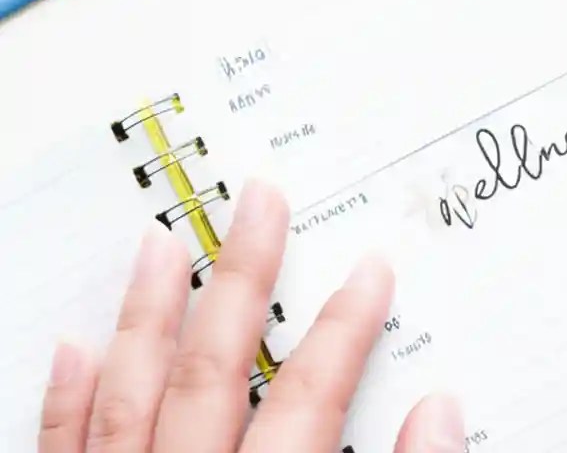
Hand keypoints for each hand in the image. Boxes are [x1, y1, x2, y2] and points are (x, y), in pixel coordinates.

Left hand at [38, 180, 465, 452]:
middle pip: (215, 371)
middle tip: (260, 201)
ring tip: (158, 241)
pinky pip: (63, 452)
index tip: (371, 270)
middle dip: (242, 277)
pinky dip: (66, 399)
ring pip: (131, 394)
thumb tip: (441, 413)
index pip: (311, 399)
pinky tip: (72, 345)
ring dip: (148, 314)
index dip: (346, 329)